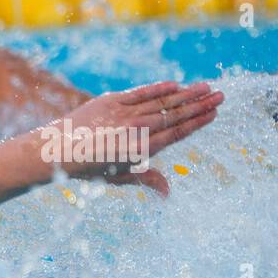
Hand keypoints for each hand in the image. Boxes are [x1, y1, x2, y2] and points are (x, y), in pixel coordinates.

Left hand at [45, 81, 223, 195]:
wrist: (56, 151)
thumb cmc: (88, 168)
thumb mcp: (117, 177)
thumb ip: (145, 179)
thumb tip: (168, 192)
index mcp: (140, 150)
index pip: (176, 133)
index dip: (197, 122)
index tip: (214, 113)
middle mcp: (136, 131)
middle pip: (174, 115)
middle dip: (199, 105)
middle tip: (221, 95)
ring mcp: (124, 114)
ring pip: (161, 102)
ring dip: (185, 94)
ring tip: (206, 86)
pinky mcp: (110, 101)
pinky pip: (139, 93)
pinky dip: (158, 88)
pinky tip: (175, 84)